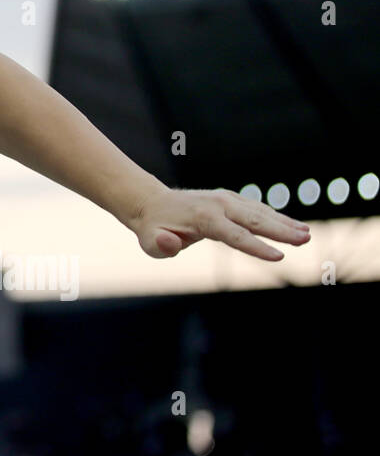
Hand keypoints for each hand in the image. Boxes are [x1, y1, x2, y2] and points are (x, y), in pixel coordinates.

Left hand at [123, 187, 310, 260]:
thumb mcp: (150, 241)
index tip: (278, 256)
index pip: (234, 235)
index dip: (256, 247)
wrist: (152, 204)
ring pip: (259, 212)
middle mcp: (218, 205)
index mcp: (203, 218)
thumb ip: (160, 246)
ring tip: (306, 234)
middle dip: (280, 231)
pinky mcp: (230, 199)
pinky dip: (275, 217)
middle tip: (305, 239)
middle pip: (253, 220)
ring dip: (283, 222)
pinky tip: (292, 226)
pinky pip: (256, 209)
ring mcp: (225, 199)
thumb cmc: (153, 229)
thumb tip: (169, 244)